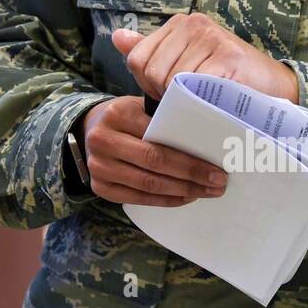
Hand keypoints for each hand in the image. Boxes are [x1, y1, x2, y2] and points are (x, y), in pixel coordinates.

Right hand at [80, 94, 227, 206]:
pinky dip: (164, 200)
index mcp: (117, 114)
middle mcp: (103, 141)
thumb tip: (207, 136)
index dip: (189, 156)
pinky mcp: (100, 187)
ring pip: (148, 184)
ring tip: (205, 192)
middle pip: (155, 163)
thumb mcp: (139, 106)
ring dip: (182, 191)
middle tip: (217, 183)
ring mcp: (99, 167)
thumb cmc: (126, 117)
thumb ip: (164, 116)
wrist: (90, 130)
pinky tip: (184, 197)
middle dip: (191, 175)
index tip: (217, 166)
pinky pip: (138, 198)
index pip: (159, 139)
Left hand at [112, 14, 299, 102]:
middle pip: (153, 71)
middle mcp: (193, 24)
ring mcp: (212, 37)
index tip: (165, 94)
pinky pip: (197, 83)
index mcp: (178, 24)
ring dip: (183, 100)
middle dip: (163, 94)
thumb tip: (117, 37)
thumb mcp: (184, 60)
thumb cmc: (224, 76)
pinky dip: (201, 99)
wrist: (273, 85)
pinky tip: (213, 102)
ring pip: (172, 79)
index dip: (146, 84)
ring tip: (201, 101)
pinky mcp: (229, 56)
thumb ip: (150, 50)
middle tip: (186, 101)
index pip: (137, 59)